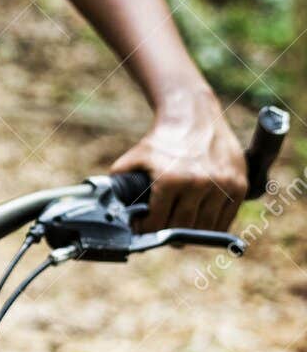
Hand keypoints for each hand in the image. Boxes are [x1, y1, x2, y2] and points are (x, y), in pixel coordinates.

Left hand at [110, 88, 247, 230]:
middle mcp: (199, 184)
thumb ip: (120, 180)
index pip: (158, 223)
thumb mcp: (136, 157)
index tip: (142, 229)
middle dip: (169, 235)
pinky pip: (227, 218)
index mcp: (170, 180)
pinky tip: (200, 221)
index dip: (147, 230)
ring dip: (193, 234)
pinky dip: (214, 225)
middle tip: (162, 233)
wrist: (195, 116)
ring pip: (207, 228)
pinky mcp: (240, 185)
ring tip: (181, 229)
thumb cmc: (163, 139)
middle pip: (183, 228)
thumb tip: (111, 205)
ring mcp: (223, 186)